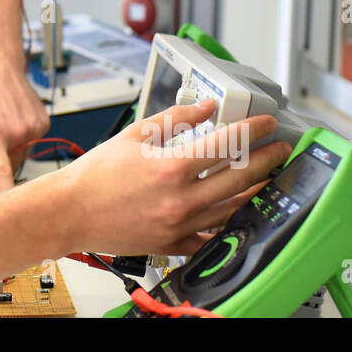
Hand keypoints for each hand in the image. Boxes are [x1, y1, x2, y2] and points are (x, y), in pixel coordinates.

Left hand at [0, 54, 49, 192]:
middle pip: (9, 167)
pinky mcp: (43, 124)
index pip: (2, 173)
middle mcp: (17, 133)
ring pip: (21, 156)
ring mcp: (34, 128)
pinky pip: (31, 144)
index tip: (10, 212)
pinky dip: (21, 139)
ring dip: (10, 150)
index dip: (5, 194)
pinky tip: (11, 121)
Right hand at [57, 99, 292, 257]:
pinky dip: (230, 224)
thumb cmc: (96, 174)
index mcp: (171, 166)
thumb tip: (205, 106)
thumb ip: (175, 118)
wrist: (70, 211)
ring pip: (234, 209)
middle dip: (268, 160)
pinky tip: (242, 213)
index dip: (255, 131)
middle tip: (280, 149)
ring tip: (269, 178)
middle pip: (241, 177)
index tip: (268, 124)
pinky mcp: (174, 245)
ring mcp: (180, 225)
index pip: (228, 144)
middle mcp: (181, 198)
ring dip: (257, 191)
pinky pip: (213, 237)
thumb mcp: (135, 134)